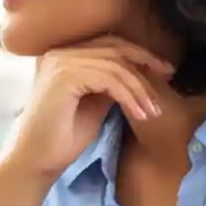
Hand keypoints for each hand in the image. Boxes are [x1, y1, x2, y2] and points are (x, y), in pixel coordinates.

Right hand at [3, 36, 174, 178]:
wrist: (37, 161)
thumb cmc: (62, 138)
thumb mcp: (94, 103)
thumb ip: (110, 84)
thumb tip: (139, 71)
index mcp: (63, 56)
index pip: (108, 44)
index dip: (140, 54)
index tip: (164, 70)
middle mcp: (59, 54)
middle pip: (115, 48)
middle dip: (146, 64)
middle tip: (169, 80)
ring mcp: (60, 63)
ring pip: (115, 65)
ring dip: (139, 88)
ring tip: (152, 111)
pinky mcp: (64, 77)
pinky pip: (108, 79)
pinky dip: (129, 96)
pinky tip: (139, 114)